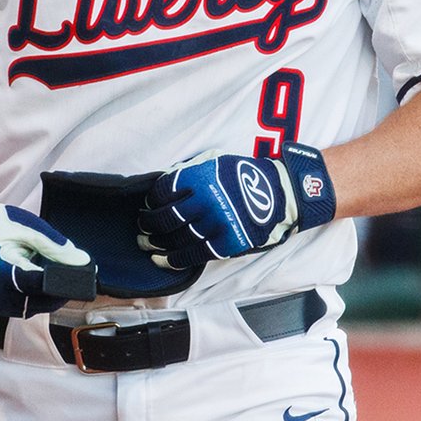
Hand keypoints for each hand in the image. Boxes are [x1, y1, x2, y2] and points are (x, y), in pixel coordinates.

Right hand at [0, 188, 95, 316]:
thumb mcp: (30, 228)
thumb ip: (57, 247)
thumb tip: (83, 262)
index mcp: (2, 271)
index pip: (42, 284)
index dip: (66, 281)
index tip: (85, 274)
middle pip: (44, 300)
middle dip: (64, 287)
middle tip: (79, 271)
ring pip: (39, 306)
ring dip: (53, 292)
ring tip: (59, 270)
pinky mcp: (2, 306)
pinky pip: (30, 306)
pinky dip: (42, 295)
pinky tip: (46, 278)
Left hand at [137, 142, 335, 270]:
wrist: (279, 193)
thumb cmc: (244, 174)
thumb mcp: (215, 160)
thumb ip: (189, 171)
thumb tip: (164, 183)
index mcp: (199, 177)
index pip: (162, 192)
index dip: (150, 201)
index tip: (148, 206)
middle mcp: (205, 201)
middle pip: (165, 218)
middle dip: (148, 225)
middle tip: (141, 227)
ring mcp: (216, 224)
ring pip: (176, 238)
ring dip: (156, 243)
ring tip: (147, 244)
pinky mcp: (226, 243)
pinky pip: (194, 255)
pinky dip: (174, 259)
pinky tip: (162, 259)